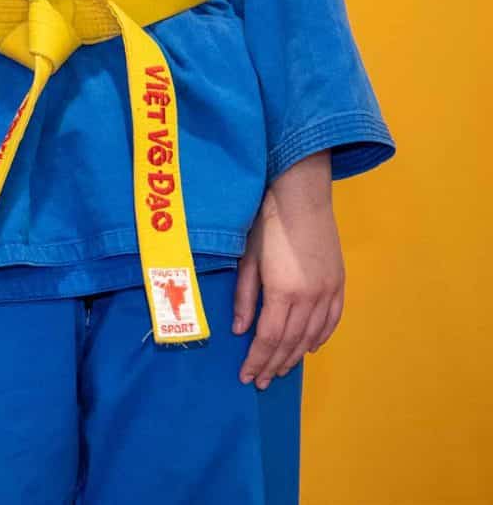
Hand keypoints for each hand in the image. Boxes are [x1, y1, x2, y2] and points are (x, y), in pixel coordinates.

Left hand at [233, 150, 343, 389]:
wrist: (301, 197)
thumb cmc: (266, 224)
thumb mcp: (247, 259)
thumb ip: (244, 297)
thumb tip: (239, 330)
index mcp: (283, 291)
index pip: (269, 338)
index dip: (257, 360)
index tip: (247, 376)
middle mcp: (310, 297)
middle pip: (291, 342)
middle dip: (274, 365)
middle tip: (260, 382)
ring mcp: (328, 291)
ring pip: (312, 335)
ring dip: (295, 356)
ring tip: (280, 371)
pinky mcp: (339, 284)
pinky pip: (332, 320)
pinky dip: (320, 338)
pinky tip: (309, 348)